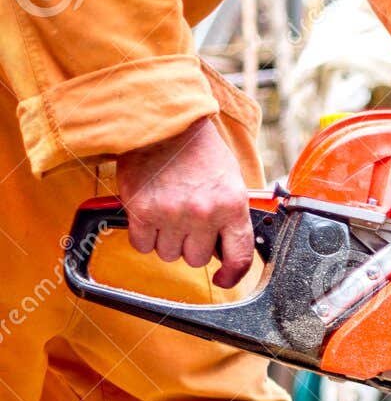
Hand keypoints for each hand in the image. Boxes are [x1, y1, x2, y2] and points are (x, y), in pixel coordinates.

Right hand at [116, 118, 253, 287]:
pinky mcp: (141, 210)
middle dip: (192, 246)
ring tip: (168, 213)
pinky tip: (149, 216)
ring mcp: (171, 213)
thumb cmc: (199, 150)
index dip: (232, 274)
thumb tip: (229, 249)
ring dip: (167, 240)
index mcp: (232, 206)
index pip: (239, 257)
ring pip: (168, 254)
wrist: (165, 122)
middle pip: (196, 259)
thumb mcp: (231, 181)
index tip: (224, 278)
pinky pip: (142, 245)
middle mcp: (203, 213)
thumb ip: (232, 216)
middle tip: (187, 223)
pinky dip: (144, 236)